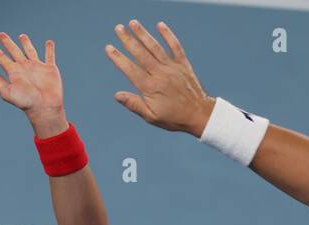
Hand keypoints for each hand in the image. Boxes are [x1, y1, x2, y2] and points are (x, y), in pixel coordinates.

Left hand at [0, 32, 66, 134]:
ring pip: (30, 51)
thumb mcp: (8, 93)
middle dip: (7, 43)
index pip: (2, 58)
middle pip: (14, 51)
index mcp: (14, 72)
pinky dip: (50, 49)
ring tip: (22, 36)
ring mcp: (37, 67)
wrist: (44, 107)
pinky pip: (50, 56)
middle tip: (1, 34)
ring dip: (26, 43)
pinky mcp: (49, 69)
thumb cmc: (26, 103)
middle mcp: (24, 68)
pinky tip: (49, 42)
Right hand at [106, 20, 212, 135]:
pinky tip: (160, 25)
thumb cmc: (173, 118)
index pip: (130, 69)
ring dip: (143, 34)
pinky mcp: (182, 64)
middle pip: (141, 54)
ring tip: (133, 23)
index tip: (109, 48)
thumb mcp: (151, 116)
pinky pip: (175, 46)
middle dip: (128, 40)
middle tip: (118, 28)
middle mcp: (160, 74)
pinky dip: (168, 35)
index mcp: (150, 87)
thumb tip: (117, 95)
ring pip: (155, 47)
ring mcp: (172, 67)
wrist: (199, 115)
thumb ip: (134, 104)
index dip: (118, 58)